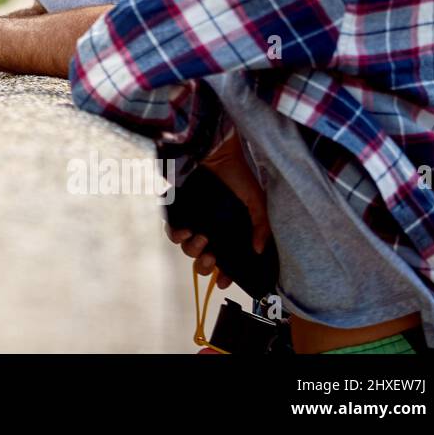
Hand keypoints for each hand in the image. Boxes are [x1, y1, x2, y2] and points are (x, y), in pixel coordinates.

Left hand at [165, 132, 270, 287]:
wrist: (218, 151)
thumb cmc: (239, 176)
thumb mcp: (258, 202)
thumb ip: (261, 226)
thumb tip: (258, 250)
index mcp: (229, 232)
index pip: (225, 261)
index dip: (225, 275)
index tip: (223, 283)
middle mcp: (210, 229)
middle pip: (203, 259)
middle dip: (206, 265)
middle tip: (211, 257)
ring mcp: (194, 220)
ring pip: (187, 248)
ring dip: (193, 250)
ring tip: (201, 240)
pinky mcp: (179, 210)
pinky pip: (172, 230)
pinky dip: (176, 235)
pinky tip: (184, 231)